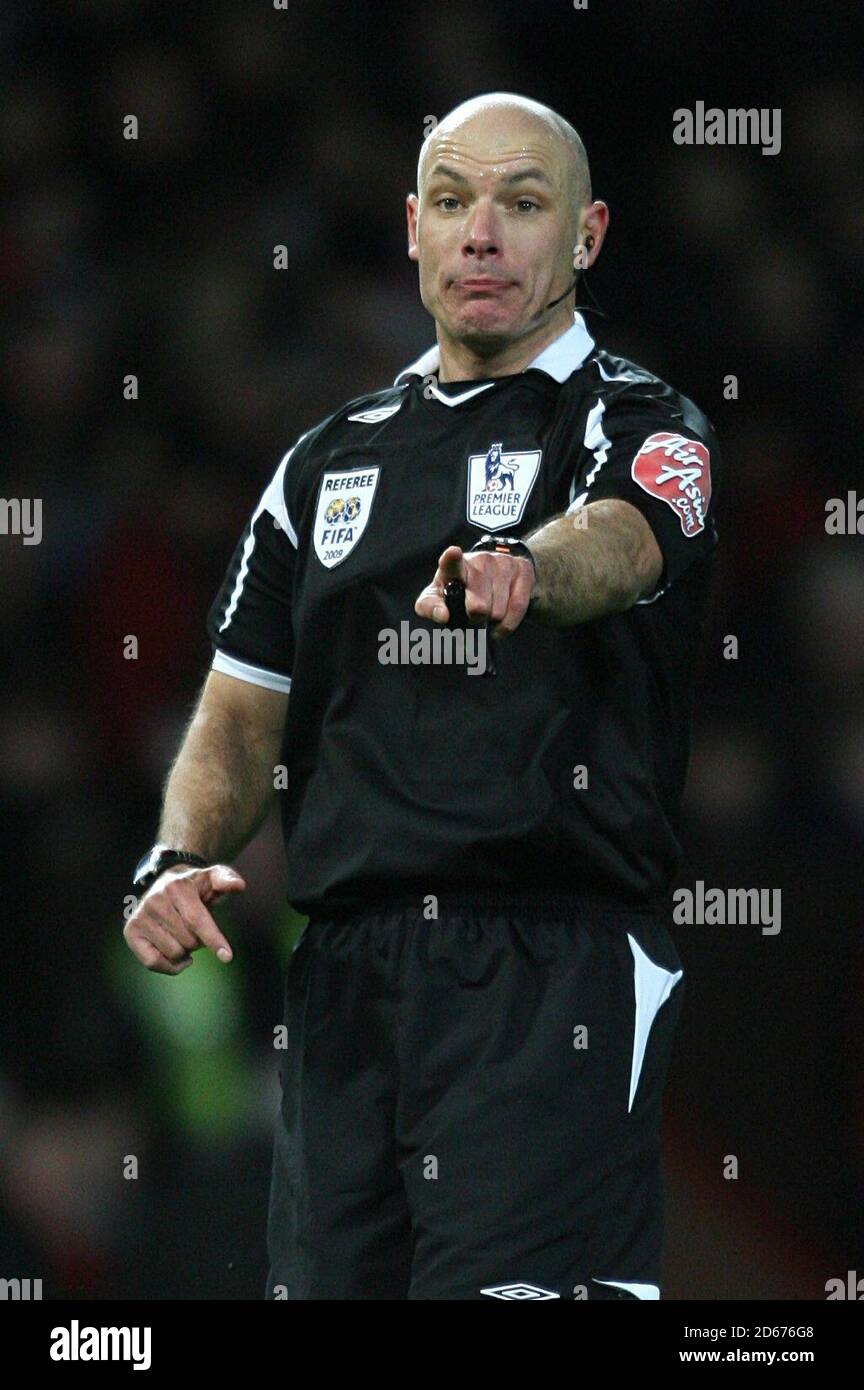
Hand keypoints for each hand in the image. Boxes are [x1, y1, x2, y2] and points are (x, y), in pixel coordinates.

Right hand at [123, 864, 245, 974]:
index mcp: (177, 888)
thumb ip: (227, 879)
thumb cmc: (195, 886)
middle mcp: (155, 900)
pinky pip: (152, 962)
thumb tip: (239, 885)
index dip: (214, 940)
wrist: (165, 883)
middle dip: (200, 941)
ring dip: (185, 952)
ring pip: (173, 953)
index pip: (197, 920)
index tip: (227, 957)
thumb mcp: (213, 878)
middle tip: (196, 929)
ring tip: (184, 936)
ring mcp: (140, 916)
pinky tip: (176, 956)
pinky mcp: (130, 931)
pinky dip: (168, 966)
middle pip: (189, 941)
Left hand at [414, 544, 535, 637]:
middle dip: (475, 619)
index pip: (451, 562)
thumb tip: (443, 615)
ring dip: (492, 620)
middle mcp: (478, 560)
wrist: (497, 575)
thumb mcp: (441, 597)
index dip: (451, 559)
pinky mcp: (522, 570)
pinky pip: (517, 608)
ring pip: (497, 612)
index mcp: (453, 567)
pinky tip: (500, 623)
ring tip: (488, 612)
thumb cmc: (463, 590)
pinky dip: (507, 624)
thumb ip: (432, 607)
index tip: (453, 553)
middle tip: (473, 615)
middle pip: (478, 606)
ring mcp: (502, 563)